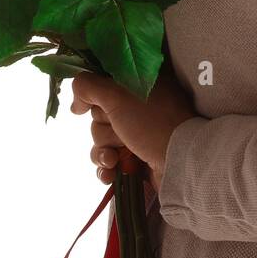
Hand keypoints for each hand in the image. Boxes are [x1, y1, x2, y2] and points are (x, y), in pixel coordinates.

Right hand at [70, 64, 196, 191]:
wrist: (179, 160)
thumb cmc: (151, 121)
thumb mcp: (118, 94)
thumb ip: (90, 86)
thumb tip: (77, 100)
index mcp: (138, 85)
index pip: (102, 86)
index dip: (90, 98)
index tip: (82, 108)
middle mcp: (137, 107)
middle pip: (99, 116)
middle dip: (103, 130)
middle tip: (120, 132)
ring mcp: (137, 132)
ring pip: (101, 140)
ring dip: (104, 152)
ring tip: (117, 158)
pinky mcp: (136, 156)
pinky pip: (108, 161)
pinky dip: (107, 168)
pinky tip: (112, 173)